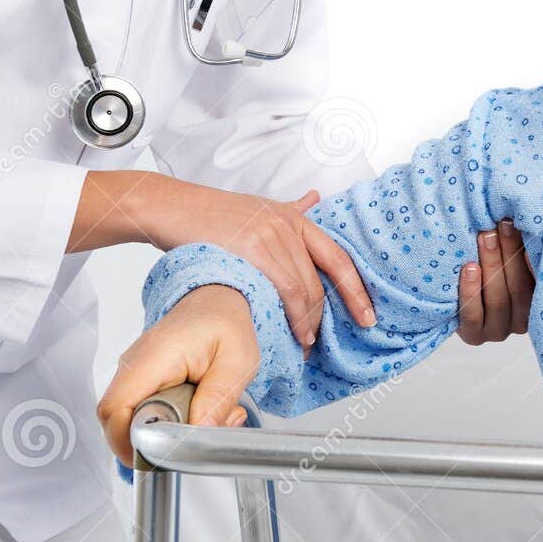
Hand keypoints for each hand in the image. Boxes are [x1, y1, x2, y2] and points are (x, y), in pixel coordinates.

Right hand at [97, 284, 260, 468]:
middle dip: (154, 442)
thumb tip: (200, 435)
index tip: (159, 457)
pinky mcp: (140, 380)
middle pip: (118, 421)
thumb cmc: (225, 323)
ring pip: (130, 420)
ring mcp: (133, 372)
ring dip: (166, 431)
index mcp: (153, 357)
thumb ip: (218, 398)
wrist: (216, 301)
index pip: (115, 409)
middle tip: (196, 437)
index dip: (127, 442)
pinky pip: (141, 411)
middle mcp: (134, 365)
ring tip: (205, 417)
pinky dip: (168, 421)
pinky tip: (198, 409)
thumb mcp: (237, 361)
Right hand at [149, 182, 372, 348]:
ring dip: (311, 322)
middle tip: (331, 339)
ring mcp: (271, 236)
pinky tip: (294, 334)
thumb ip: (291, 208)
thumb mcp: (260, 207)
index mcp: (294, 217)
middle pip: (324, 278)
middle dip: (334, 313)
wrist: (173, 208)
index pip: (338, 257)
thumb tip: (315, 198)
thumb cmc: (213, 215)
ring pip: (305, 289)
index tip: (369, 314)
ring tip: (308, 344)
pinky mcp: (253, 249)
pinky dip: (294, 317)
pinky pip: (285, 290)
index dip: (356, 288)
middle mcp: (288, 225)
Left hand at [457, 219, 534, 343]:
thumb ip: (523, 244)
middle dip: (509, 254)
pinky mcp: (474, 336)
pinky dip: (470, 291)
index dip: (533, 255)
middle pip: (519, 289)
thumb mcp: (512, 255)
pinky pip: (473, 317)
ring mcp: (498, 331)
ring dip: (491, 266)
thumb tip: (530, 214)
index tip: (527, 226)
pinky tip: (468, 268)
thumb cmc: (491, 263)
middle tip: (500, 225)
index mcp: (540, 302)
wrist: (454, 289)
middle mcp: (523, 320)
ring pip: (498, 301)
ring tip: (483, 238)